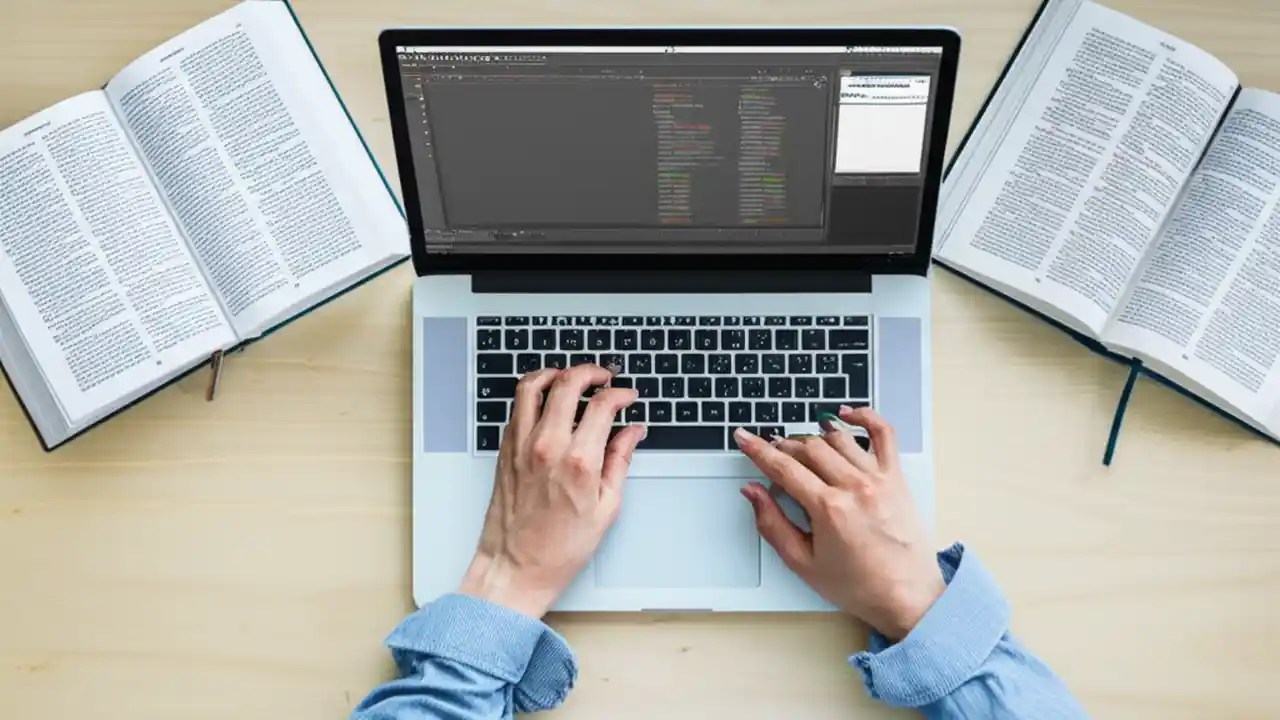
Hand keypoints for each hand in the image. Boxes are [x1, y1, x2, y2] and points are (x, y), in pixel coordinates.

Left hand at [459, 364, 644, 618]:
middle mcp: (547, 446)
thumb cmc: (559, 547)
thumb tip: (632, 433)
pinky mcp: (505, 450)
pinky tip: (548, 401)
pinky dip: (534, 394)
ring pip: (534, 386)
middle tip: (603, 377)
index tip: (627, 396)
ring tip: (570, 377)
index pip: (603, 405)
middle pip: (568, 383)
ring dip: (556, 373)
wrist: (516, 567)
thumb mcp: (606, 508)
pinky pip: (517, 407)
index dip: (620, 394)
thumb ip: (620, 461)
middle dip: (591, 372)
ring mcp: (521, 445)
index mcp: (579, 462)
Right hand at [735, 406, 943, 639]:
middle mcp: (854, 487)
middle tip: (772, 452)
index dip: (758, 450)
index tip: (744, 437)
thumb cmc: (858, 586)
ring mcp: (878, 479)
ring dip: (814, 437)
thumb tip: (753, 492)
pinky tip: (846, 414)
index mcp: (828, 509)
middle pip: (808, 448)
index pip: (783, 468)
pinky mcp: (896, 478)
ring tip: (801, 446)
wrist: (907, 597)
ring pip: (837, 439)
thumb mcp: (802, 563)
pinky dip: (865, 417)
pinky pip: (883, 434)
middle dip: (783, 446)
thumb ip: (772, 524)